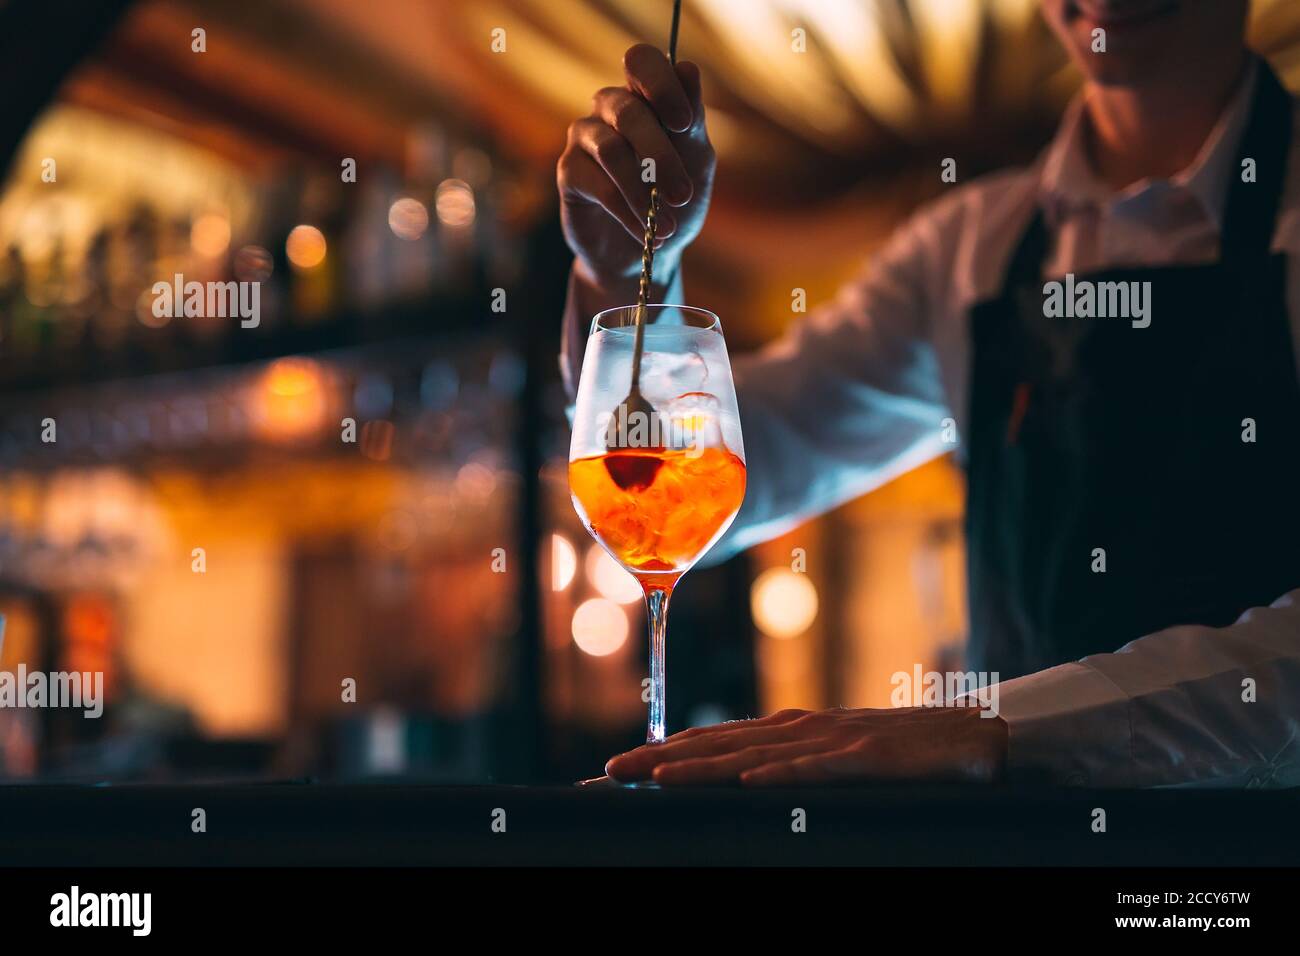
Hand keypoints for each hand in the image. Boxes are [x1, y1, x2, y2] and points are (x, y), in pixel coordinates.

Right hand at [557, 43, 715, 285]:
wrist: (645, 251)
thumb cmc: (672, 199)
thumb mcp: (695, 160)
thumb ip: (692, 119)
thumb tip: (687, 69)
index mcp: (644, 95)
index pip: (642, 62)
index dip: (661, 85)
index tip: (683, 123)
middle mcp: (610, 107)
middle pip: (628, 112)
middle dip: (661, 156)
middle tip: (683, 194)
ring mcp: (585, 137)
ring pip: (611, 150)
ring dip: (644, 192)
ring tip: (667, 226)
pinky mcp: (568, 172)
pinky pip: (598, 186)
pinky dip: (627, 212)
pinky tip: (647, 233)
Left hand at [605, 706, 1007, 785]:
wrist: (970, 735)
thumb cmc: (897, 752)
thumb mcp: (833, 757)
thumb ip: (789, 765)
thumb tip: (740, 784)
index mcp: (788, 730)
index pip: (712, 741)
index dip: (661, 753)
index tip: (614, 771)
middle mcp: (799, 728)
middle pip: (717, 744)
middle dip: (658, 759)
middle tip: (607, 774)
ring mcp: (831, 739)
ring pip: (754, 755)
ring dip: (702, 767)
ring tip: (655, 778)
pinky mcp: (867, 755)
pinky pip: (819, 768)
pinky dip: (783, 774)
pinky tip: (750, 781)